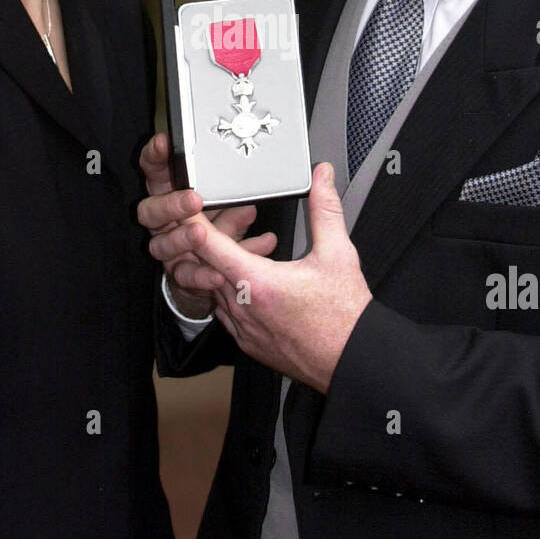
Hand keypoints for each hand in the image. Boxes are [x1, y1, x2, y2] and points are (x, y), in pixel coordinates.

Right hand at [137, 132, 276, 317]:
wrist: (209, 279)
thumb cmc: (214, 235)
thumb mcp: (226, 218)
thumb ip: (234, 212)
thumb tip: (248, 208)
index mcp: (170, 199)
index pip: (155, 173)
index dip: (156, 157)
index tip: (165, 142)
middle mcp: (162, 225)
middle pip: (150, 210)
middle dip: (171, 204)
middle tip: (193, 199)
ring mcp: (167, 252)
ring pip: (161, 245)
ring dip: (182, 239)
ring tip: (201, 235)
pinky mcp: (177, 278)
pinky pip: (185, 277)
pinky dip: (203, 276)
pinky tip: (218, 275)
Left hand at [186, 162, 371, 391]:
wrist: (353, 360)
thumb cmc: (345, 316)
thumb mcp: (338, 253)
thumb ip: (325, 209)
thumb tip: (321, 177)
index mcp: (258, 283)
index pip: (210, 246)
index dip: (194, 223)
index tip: (187, 207)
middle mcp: (243, 308)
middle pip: (205, 266)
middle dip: (206, 241)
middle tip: (210, 220)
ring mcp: (242, 328)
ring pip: (212, 289)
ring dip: (216, 268)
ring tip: (232, 248)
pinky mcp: (247, 343)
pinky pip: (223, 311)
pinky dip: (226, 292)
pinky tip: (242, 281)